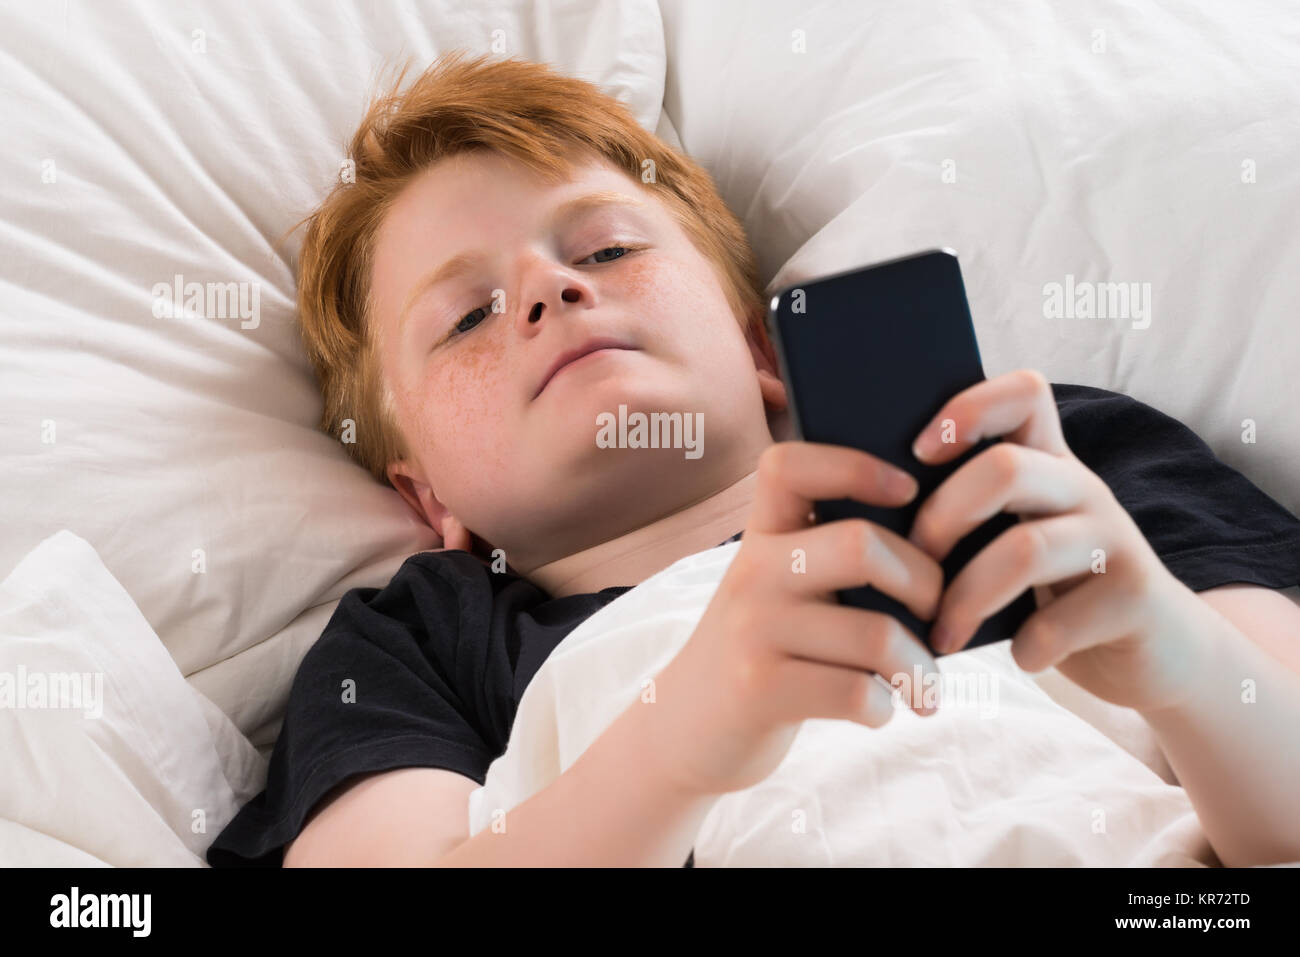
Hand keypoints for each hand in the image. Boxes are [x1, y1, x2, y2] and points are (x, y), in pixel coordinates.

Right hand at [651, 442, 945, 798]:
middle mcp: (752, 573)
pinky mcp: (760, 689)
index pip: (790, 464)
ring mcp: (752, 630)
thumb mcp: (776, 591)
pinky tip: (877, 710)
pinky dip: (884, 708)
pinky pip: (857, 692)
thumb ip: (828, 559)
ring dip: (919, 667)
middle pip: (861, 545)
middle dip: (925, 582)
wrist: (686, 731)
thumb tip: (939, 547)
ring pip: (876, 634)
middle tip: (936, 613)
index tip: (908, 492)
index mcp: (761, 537)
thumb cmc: (763, 654)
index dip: (857, 465)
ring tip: (923, 685)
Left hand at [906, 368, 1216, 713]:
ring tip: (943, 637)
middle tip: (914, 568)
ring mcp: (1115, 541)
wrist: (1163, 652)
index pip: (1024, 392)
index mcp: (1048, 464)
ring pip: (1026, 549)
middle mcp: (1084, 489)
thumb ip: (972, 518)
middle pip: (1005, 469)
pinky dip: (1028, 646)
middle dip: (942, 520)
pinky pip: (1063, 621)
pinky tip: (1020, 656)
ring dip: (967, 600)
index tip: (918, 452)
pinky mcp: (1135, 599)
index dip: (968, 408)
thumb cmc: (1058, 593)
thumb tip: (869, 523)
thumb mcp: (1017, 540)